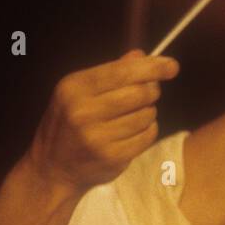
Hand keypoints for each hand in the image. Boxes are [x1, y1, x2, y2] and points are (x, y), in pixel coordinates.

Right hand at [20, 49, 179, 203]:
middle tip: (149, 92)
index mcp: (75, 88)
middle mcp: (84, 112)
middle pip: (139, 93)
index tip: (172, 66)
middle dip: (152, 90)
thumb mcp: (78, 92)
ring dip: (148, 113)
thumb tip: (140, 56)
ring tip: (133, 115)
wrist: (53, 168)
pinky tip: (134, 131)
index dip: (152, 67)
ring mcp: (98, 137)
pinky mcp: (113, 157)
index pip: (122, 72)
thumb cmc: (68, 124)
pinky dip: (148, 131)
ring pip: (146, 115)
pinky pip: (147, 136)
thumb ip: (109, 73)